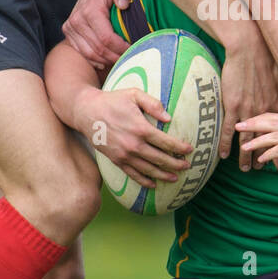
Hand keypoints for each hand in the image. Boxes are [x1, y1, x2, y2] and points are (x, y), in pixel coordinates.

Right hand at [62, 0, 130, 68]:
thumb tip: (123, 4)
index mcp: (90, 10)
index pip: (106, 38)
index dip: (121, 48)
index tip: (134, 50)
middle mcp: (77, 20)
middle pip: (99, 49)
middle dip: (116, 56)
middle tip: (130, 58)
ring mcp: (71, 27)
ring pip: (90, 54)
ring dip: (107, 60)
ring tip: (121, 60)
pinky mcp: (69, 33)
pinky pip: (82, 53)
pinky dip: (95, 59)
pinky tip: (108, 60)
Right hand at [78, 86, 193, 189]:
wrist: (87, 112)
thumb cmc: (113, 100)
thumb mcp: (134, 94)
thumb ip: (153, 104)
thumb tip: (169, 118)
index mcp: (140, 128)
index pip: (166, 142)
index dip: (180, 148)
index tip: (190, 150)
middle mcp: (133, 145)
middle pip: (160, 159)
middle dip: (176, 164)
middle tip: (187, 166)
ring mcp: (124, 155)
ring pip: (148, 170)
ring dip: (163, 175)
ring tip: (175, 178)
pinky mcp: (116, 160)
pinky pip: (132, 174)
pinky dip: (144, 181)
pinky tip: (153, 184)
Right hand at [219, 27, 277, 164]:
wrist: (249, 48)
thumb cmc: (268, 58)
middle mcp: (266, 112)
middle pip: (265, 140)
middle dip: (263, 157)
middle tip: (260, 169)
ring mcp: (248, 110)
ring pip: (247, 140)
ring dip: (245, 156)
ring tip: (245, 169)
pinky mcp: (232, 106)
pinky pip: (228, 130)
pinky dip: (226, 144)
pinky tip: (223, 156)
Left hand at [235, 114, 277, 199]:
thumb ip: (272, 141)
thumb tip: (251, 134)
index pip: (273, 117)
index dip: (256, 119)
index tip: (240, 123)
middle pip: (273, 123)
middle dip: (253, 125)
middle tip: (238, 127)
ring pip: (275, 136)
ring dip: (257, 142)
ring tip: (245, 147)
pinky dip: (268, 154)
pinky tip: (260, 160)